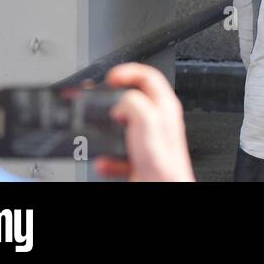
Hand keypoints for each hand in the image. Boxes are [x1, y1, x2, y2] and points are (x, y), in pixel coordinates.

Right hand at [94, 63, 195, 181]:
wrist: (162, 193)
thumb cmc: (164, 167)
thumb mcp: (147, 124)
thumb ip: (134, 104)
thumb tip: (121, 100)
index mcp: (165, 107)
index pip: (148, 76)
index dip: (128, 71)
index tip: (110, 78)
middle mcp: (159, 122)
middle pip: (133, 99)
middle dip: (113, 100)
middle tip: (99, 103)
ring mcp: (148, 142)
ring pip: (122, 126)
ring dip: (106, 130)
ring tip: (97, 131)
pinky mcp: (139, 161)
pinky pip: (117, 154)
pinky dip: (106, 157)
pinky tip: (102, 162)